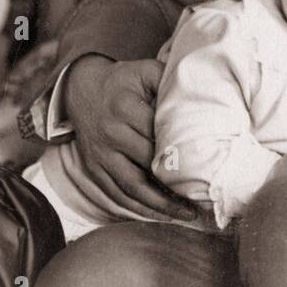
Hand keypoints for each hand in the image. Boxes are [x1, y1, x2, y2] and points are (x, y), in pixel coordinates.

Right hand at [63, 55, 197, 220]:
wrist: (81, 89)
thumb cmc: (123, 81)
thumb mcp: (145, 70)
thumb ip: (170, 79)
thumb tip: (202, 92)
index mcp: (126, 107)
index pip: (158, 136)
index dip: (181, 153)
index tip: (205, 167)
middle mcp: (111, 133)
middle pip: (147, 165)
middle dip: (176, 184)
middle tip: (205, 197)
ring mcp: (101, 154)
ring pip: (132, 187)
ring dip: (160, 206)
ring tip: (186, 215)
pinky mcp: (94, 168)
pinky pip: (117, 195)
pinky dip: (139, 209)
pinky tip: (160, 216)